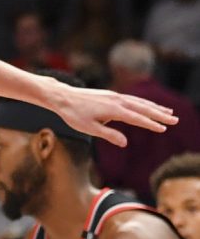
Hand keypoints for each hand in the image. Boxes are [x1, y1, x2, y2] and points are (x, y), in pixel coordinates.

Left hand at [48, 81, 177, 148]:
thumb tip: (125, 143)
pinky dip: (143, 103)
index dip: (150, 124)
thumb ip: (108, 135)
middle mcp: (117, 100)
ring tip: (168, 112)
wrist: (63, 97)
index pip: (137, 118)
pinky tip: (148, 107)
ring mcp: (115, 96)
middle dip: (160, 114)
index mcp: (113, 109)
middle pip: (143, 108)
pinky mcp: (111, 95)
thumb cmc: (73, 114)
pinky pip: (132, 99)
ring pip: (139, 102)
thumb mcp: (89, 129)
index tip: (163, 128)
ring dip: (154, 107)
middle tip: (175, 120)